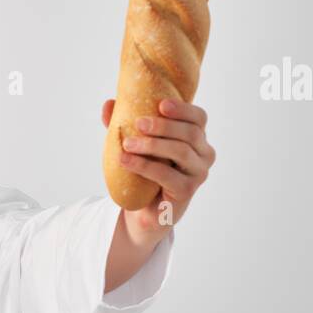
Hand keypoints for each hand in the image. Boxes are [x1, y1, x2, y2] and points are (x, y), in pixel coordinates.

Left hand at [102, 97, 214, 238]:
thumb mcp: (135, 144)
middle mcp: (204, 154)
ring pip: (181, 151)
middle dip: (163, 125)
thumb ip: (126, 123)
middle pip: (190, 132)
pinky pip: (167, 174)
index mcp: (197, 138)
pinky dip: (144, 165)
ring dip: (152, 144)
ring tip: (128, 143)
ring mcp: (198, 173)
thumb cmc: (144, 172)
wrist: (144, 208)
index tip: (161, 104)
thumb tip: (108, 104)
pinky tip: (126, 161)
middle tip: (138, 122)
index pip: (199, 117)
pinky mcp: (187, 191)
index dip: (183, 109)